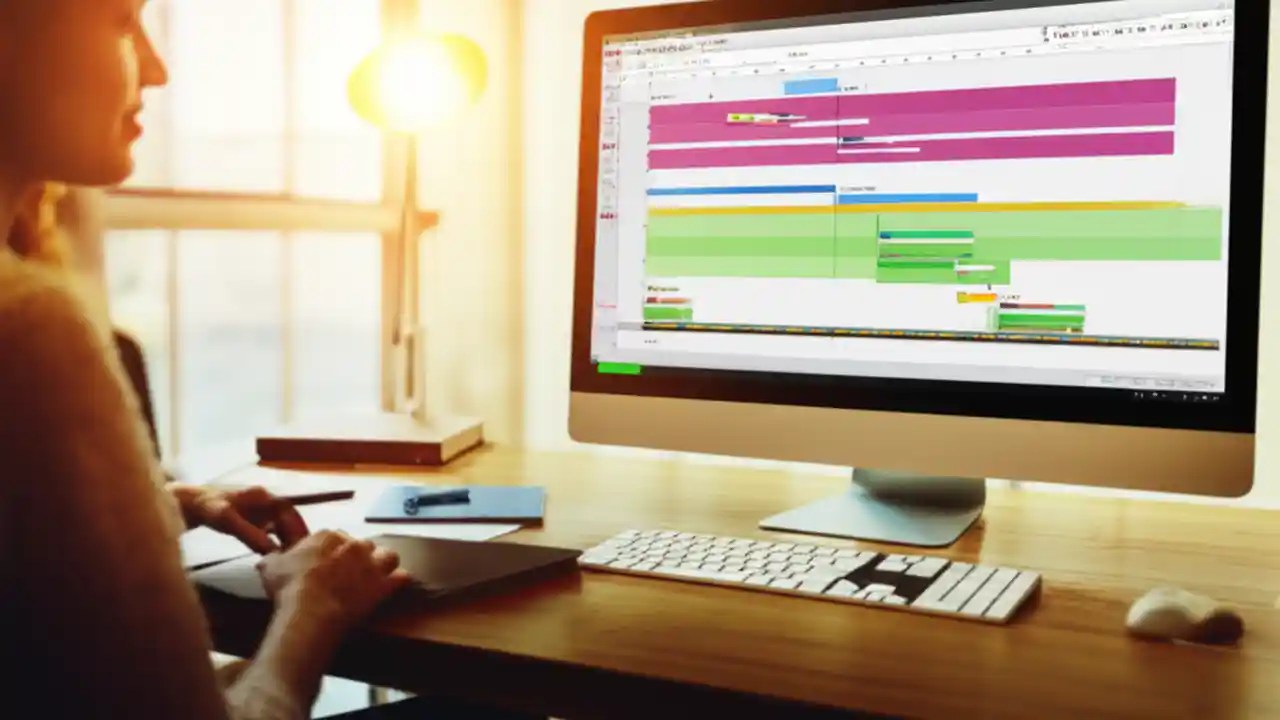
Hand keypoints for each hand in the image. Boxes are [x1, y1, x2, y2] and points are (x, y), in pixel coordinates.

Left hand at [178, 485, 309, 553]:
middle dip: (296, 535)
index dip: (298, 526)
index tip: (304, 544)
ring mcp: (260, 509)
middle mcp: (266, 500)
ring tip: (293, 557)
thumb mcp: (227, 520)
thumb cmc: (208, 508)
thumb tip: (272, 551)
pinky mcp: (254, 518)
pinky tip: (277, 554)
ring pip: (281, 524)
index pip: (289, 510)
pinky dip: (277, 540)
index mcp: (263, 496)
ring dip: (288, 538)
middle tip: (302, 555)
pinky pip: (272, 530)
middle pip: (288, 518)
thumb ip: (250, 534)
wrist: (191, 503)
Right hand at [256, 531, 411, 628]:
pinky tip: (390, 588)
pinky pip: (402, 577)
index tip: (326, 562)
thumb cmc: (289, 587)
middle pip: (362, 544)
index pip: (334, 536)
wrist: (310, 611)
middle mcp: (354, 544)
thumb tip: (268, 558)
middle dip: (358, 556)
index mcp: (328, 536)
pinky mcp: (385, 585)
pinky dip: (397, 581)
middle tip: (349, 572)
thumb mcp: (271, 567)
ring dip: (383, 563)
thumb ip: (273, 558)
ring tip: (375, 575)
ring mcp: (372, 564)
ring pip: (388, 555)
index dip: (331, 550)